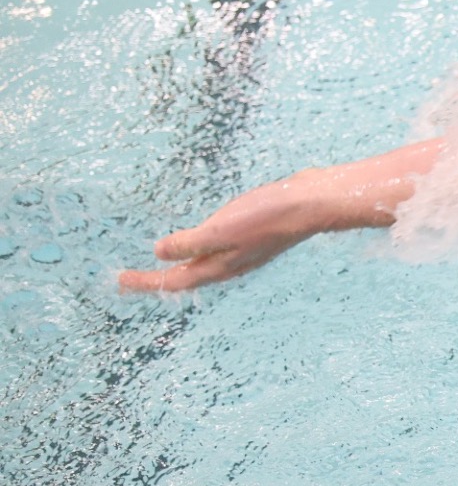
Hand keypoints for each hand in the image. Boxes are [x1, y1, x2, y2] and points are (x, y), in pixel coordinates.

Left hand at [119, 175, 326, 292]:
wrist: (311, 204)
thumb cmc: (268, 216)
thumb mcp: (222, 229)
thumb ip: (189, 243)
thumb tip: (160, 253)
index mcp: (220, 265)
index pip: (174, 280)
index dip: (145, 281)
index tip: (119, 281)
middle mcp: (229, 263)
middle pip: (186, 277)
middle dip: (158, 277)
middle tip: (131, 277)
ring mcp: (241, 251)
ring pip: (201, 266)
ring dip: (178, 266)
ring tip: (161, 264)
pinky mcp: (250, 236)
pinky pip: (214, 250)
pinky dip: (197, 250)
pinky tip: (199, 241)